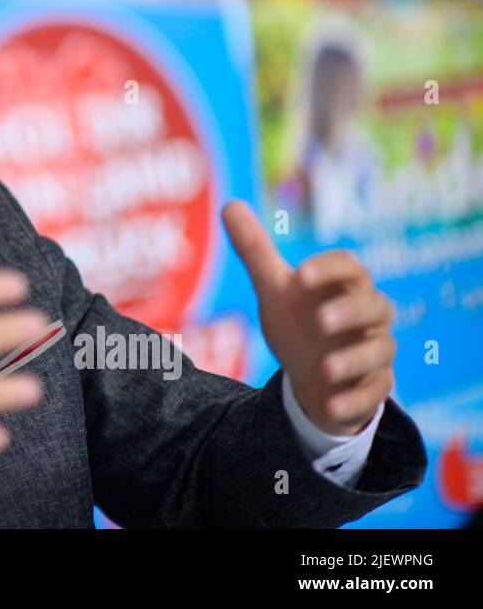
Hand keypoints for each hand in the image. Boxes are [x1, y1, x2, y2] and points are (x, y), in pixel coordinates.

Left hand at [221, 199, 394, 436]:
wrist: (313, 377)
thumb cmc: (300, 323)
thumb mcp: (275, 289)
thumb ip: (255, 250)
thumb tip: (229, 204)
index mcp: (344, 287)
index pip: (349, 268)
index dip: (328, 269)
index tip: (301, 274)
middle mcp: (367, 318)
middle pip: (375, 306)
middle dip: (350, 312)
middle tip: (320, 320)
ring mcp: (373, 353)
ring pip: (380, 351)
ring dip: (354, 359)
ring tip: (325, 368)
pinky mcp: (373, 388)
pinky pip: (373, 394)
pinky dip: (354, 400)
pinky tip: (331, 404)